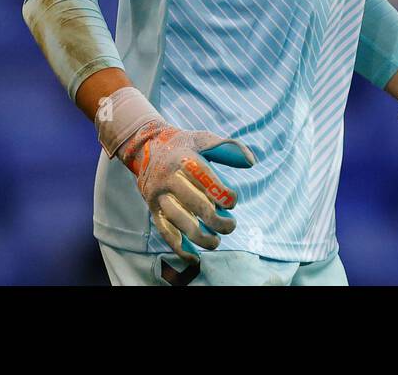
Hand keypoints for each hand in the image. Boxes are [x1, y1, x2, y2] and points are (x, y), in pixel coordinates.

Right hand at [116, 120, 256, 261]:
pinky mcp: (153, 210)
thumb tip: (251, 162)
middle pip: (194, 204)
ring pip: (180, 222)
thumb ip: (228, 149)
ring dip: (201, 237)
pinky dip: (180, 248)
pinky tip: (194, 258)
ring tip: (216, 241)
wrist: (147, 148)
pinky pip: (165, 232)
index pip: (205, 179)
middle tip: (231, 226)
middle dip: (216, 220)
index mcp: (184, 159)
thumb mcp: (203, 139)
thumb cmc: (184, 146)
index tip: (233, 201)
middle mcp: (169, 178)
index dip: (223, 194)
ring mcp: (159, 196)